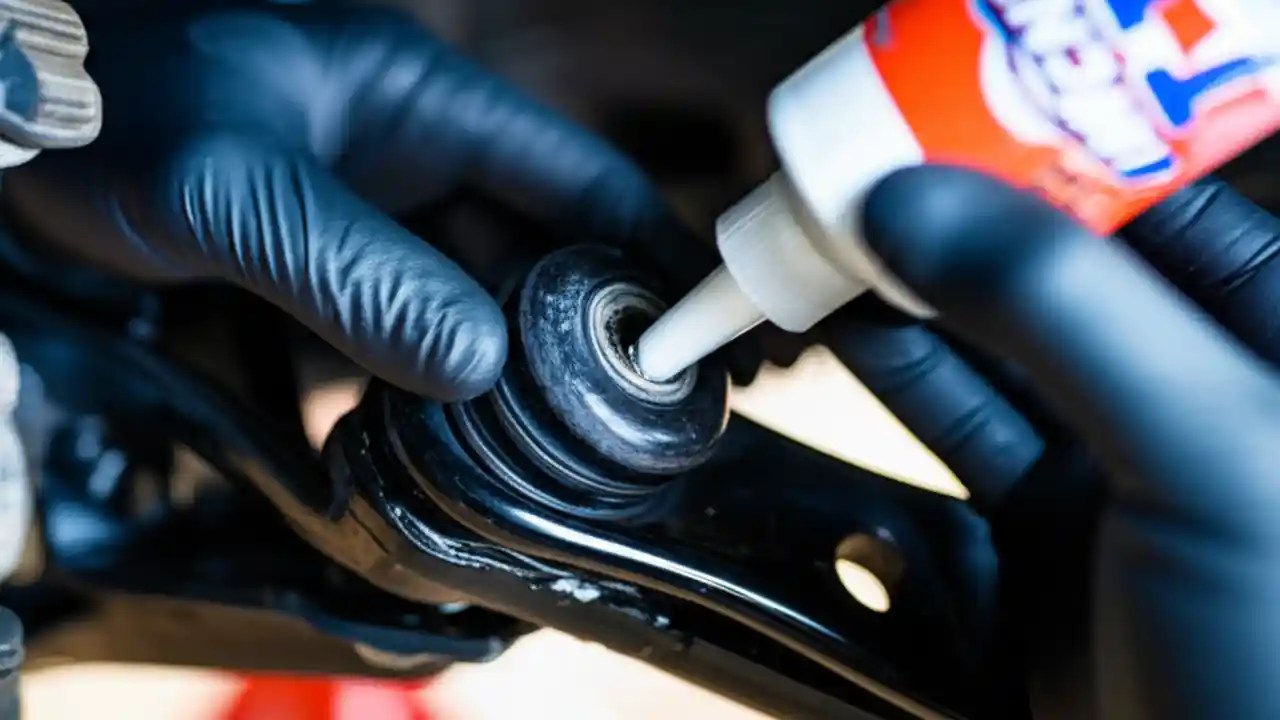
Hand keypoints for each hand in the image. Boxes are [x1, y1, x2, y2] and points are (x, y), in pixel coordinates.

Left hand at [1, 4, 710, 399]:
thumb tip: (479, 367)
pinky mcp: (319, 268)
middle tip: (611, 421)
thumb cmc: (98, 102)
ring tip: (531, 444)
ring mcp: (365, 216)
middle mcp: (408, 158)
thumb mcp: (236, 187)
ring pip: (468, 302)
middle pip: (535, 252)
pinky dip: (420, 382)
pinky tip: (426, 433)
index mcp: (422, 101)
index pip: (578, 175)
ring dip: (497, 370)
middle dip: (577, 333)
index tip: (693, 333)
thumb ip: (357, 273)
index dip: (649, 252)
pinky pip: (399, 331)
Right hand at [833, 167, 1279, 718]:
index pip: (1156, 197)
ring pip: (997, 342)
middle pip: (1059, 264)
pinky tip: (850, 325)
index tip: (947, 103)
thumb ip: (1058, 309)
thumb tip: (916, 201)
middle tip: (868, 160)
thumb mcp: (1209, 450)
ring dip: (911, 285)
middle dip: (960, 212)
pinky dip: (897, 373)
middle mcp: (1201, 396)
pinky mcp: (1043, 533)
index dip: (1047, 140)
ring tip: (834, 233)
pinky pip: (959, 427)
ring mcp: (1120, 465)